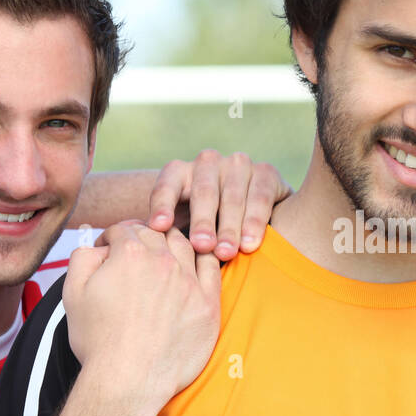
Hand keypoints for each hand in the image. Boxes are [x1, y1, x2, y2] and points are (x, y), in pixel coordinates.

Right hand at [63, 221, 221, 414]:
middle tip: (136, 253)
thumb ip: (83, 257)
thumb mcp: (73, 293)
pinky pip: (212, 268)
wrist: (129, 380)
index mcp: (130, 254)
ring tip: (164, 257)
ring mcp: (190, 281)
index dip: (113, 237)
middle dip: (142, 238)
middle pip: (156, 233)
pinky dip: (203, 260)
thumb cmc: (99, 341)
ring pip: (185, 245)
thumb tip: (98, 247)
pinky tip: (193, 266)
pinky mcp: (208, 303)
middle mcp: (164, 261)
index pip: (124, 229)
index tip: (110, 249)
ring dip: (172, 244)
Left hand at [146, 150, 290, 260]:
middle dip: (202, 222)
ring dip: (230, 227)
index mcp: (180, 172)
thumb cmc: (205, 228)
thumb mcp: (183, 227)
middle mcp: (207, 162)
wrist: (250, 215)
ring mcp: (238, 164)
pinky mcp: (266, 171)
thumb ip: (170, 234)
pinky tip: (250, 244)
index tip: (158, 227)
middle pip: (203, 193)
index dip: (162, 206)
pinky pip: (260, 197)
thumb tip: (150, 248)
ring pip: (232, 197)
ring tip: (226, 253)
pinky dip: (255, 222)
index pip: (167, 186)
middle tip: (202, 246)